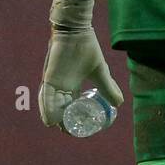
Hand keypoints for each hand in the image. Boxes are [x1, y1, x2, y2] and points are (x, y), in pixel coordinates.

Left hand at [38, 0, 123, 127]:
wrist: (78, 32)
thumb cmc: (87, 49)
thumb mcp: (100, 72)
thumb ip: (108, 87)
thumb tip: (119, 103)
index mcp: (71, 86)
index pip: (71, 106)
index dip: (74, 117)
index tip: (81, 128)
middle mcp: (61, 86)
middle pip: (60, 108)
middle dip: (64, 121)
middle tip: (71, 132)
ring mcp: (54, 82)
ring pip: (51, 105)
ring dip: (55, 118)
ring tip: (61, 130)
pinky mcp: (49, 77)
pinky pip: (45, 96)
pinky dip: (47, 108)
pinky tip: (49, 120)